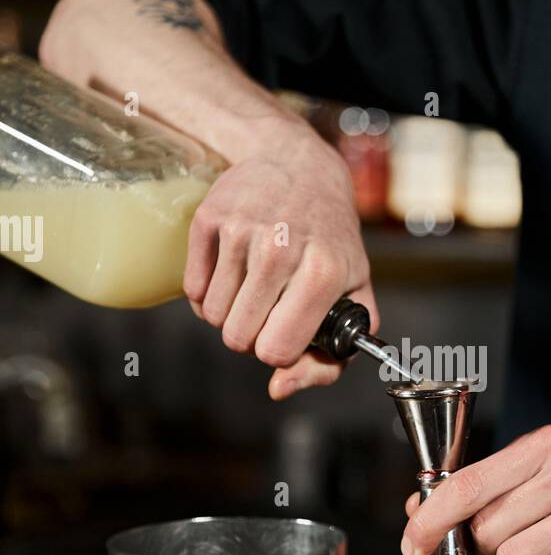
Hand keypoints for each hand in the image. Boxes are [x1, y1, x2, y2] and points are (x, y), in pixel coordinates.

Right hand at [183, 125, 376, 398]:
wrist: (301, 167)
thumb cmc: (330, 239)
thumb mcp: (353, 294)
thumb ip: (331, 357)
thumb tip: (280, 387)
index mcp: (323, 272)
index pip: (278, 350)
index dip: (278, 351)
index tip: (286, 332)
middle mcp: (282, 249)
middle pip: (239, 338)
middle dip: (250, 336)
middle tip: (268, 311)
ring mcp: (242, 231)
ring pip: (213, 317)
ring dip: (228, 315)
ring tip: (252, 290)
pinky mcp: (209, 218)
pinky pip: (193, 291)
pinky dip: (207, 295)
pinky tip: (231, 275)